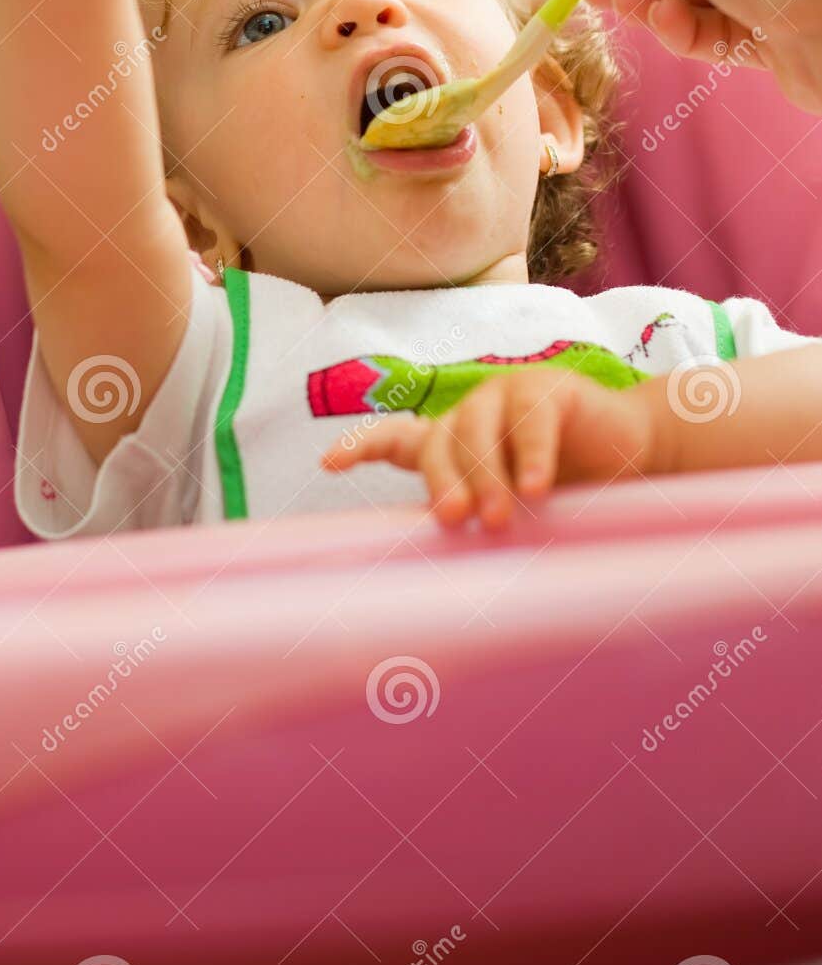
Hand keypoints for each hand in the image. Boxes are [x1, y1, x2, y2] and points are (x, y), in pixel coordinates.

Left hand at [320, 370, 658, 529]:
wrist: (635, 455)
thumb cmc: (569, 488)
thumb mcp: (518, 508)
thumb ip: (482, 519)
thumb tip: (444, 574)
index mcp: (456, 440)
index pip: (397, 438)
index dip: (362, 446)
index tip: (329, 464)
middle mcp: (474, 413)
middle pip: (440, 443)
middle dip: (444, 483)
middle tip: (456, 522)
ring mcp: (509, 395)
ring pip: (480, 431)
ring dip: (487, 477)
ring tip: (499, 519)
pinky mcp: (550, 390)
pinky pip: (532, 422)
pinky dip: (533, 455)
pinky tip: (537, 488)